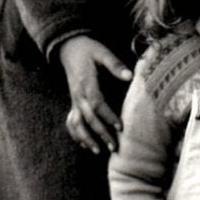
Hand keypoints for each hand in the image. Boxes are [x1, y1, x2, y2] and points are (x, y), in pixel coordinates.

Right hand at [57, 35, 130, 154]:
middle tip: (114, 147)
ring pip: (77, 124)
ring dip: (86, 138)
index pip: (97, 104)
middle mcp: (78, 95)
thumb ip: (115, 64)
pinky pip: (71, 122)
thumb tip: (130, 76)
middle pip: (88, 118)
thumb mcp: (102, 52)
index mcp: (86, 83)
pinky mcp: (73, 102)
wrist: (69, 48)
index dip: (108, 116)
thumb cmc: (88, 50)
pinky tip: (84, 145)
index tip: (120, 127)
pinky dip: (76, 135)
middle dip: (101, 133)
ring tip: (97, 151)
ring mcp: (74, 100)